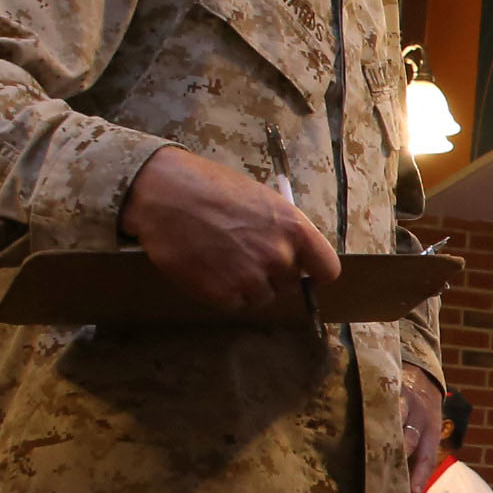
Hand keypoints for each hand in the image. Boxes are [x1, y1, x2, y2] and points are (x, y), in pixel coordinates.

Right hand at [119, 147, 337, 315]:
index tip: (304, 271)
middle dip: (272, 274)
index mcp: (295, 229)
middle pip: (290, 284)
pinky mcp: (223, 294)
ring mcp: (252, 278)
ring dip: (247, 285)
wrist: (164, 194)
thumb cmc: (210, 188)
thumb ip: (284, 229)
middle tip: (243, 254)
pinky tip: (208, 268)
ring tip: (222, 258)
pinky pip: (235, 305)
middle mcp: (279, 257)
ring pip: (262, 297)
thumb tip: (295, 253)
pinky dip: (223, 293)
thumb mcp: (261, 199)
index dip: (314, 272)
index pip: (327, 269)